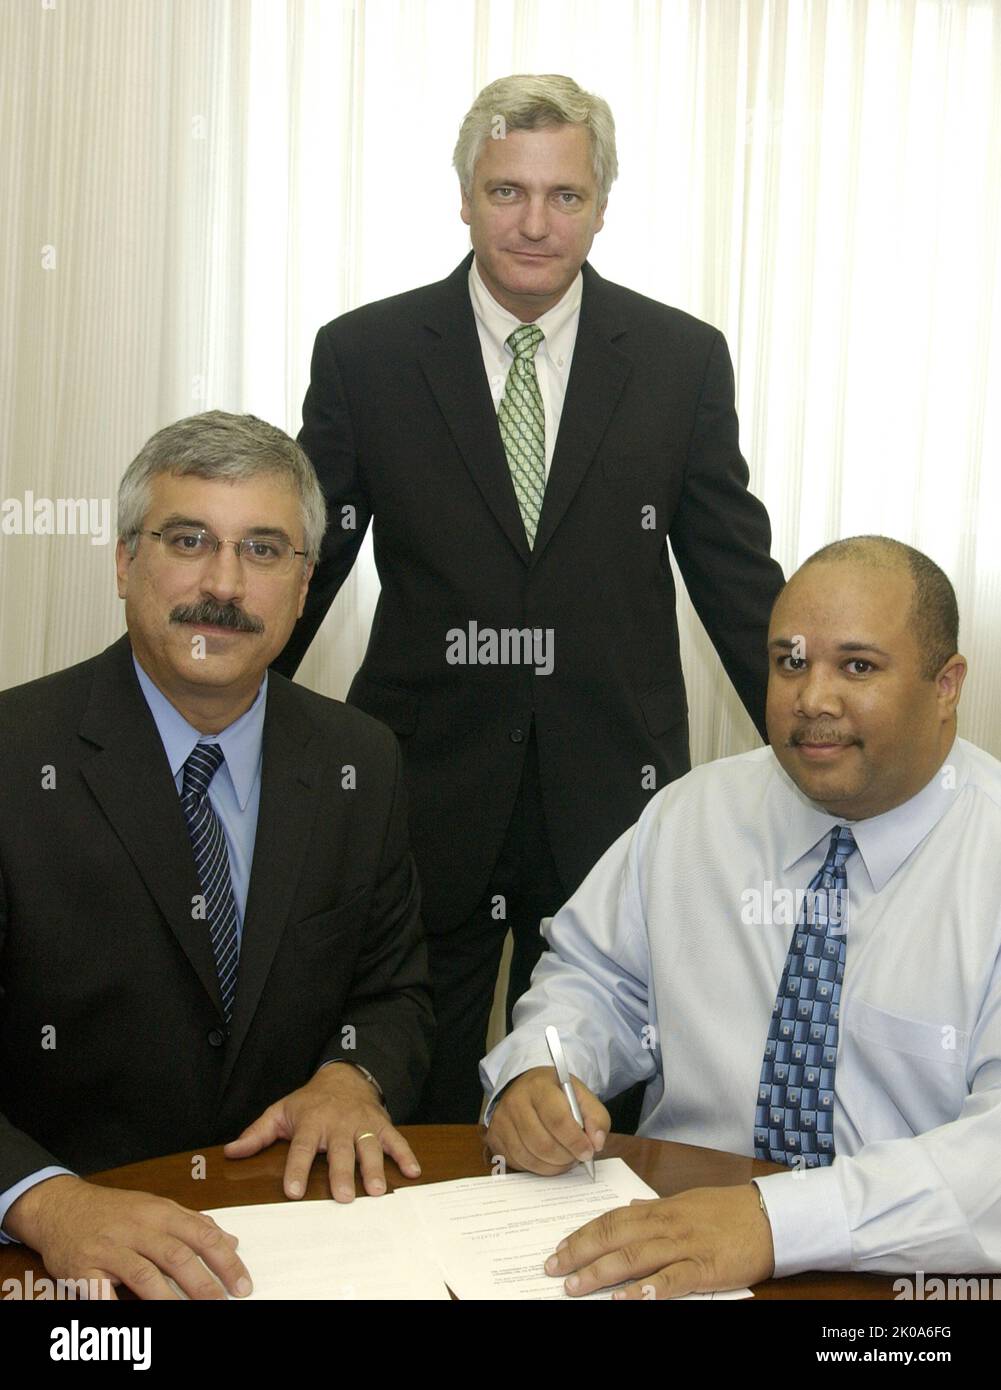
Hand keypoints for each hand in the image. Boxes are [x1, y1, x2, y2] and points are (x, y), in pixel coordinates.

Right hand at [4, 1174, 250, 1300]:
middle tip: (223, 1303)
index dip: (226, 1262)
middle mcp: (137, 1228)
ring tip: (189, 1314)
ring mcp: (109, 1249)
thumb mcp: (156, 1208)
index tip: (243, 1284)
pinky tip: (134, 1322)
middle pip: (177, 1256)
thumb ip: (194, 1223)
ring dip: (169, 1299)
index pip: (202, 1236)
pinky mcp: (83, 1268)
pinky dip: (117, 1307)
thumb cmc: (114, 1210)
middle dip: (203, 1283)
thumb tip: (231, 1242)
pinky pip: (101, 1292)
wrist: (61, 1206)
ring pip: (144, 1274)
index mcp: (160, 1212)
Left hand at [224, 1062, 420, 1201]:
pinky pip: (396, 1139)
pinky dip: (406, 1155)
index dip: (297, 1169)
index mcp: (311, 1122)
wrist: (345, 1076)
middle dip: (342, 1174)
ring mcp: (362, 1124)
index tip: (294, 1191)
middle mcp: (337, 1124)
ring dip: (374, 1168)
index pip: (301, 1148)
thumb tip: (231, 1152)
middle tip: (344, 1197)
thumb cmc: (310, 1101)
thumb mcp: (281, 1111)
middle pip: (340, 1151)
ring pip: (368, 1147)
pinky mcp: (381, 1124)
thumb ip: (257, 1134)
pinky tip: (413, 1172)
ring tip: (378, 1191)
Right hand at [485, 1066, 610, 1174]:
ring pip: (529, 1158)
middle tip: (577, 1158)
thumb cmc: (556, 1094)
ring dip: (553, 1166)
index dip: (575, 1141)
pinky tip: (548, 1159)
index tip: (588, 1151)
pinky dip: (537, 1168)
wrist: (527, 1087)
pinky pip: (518, 1164)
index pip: (557, 1119)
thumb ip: (596, 1117)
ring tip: (565, 1159)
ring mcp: (501, 1121)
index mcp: (539, 1086)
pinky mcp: (495, 1138)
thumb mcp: (581, 1096)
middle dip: (565, 1157)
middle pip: (542, 1143)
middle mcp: (515, 1102)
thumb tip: (596, 1143)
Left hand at [544, 1184, 774, 1298]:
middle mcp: (667, 1225)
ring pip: (637, 1256)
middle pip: (615, 1237)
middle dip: (581, 1254)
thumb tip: (630, 1207)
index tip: (559, 1248)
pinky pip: (674, 1279)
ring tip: (577, 1286)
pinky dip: (652, 1289)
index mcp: (660, 1210)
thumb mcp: (686, 1201)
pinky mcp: (706, 1267)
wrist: (769, 1215)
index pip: (612, 1220)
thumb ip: (655, 1207)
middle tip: (554, 1270)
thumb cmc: (727, 1210)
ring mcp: (685, 1246)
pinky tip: (632, 1298)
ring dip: (603, 1272)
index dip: (583, 1235)